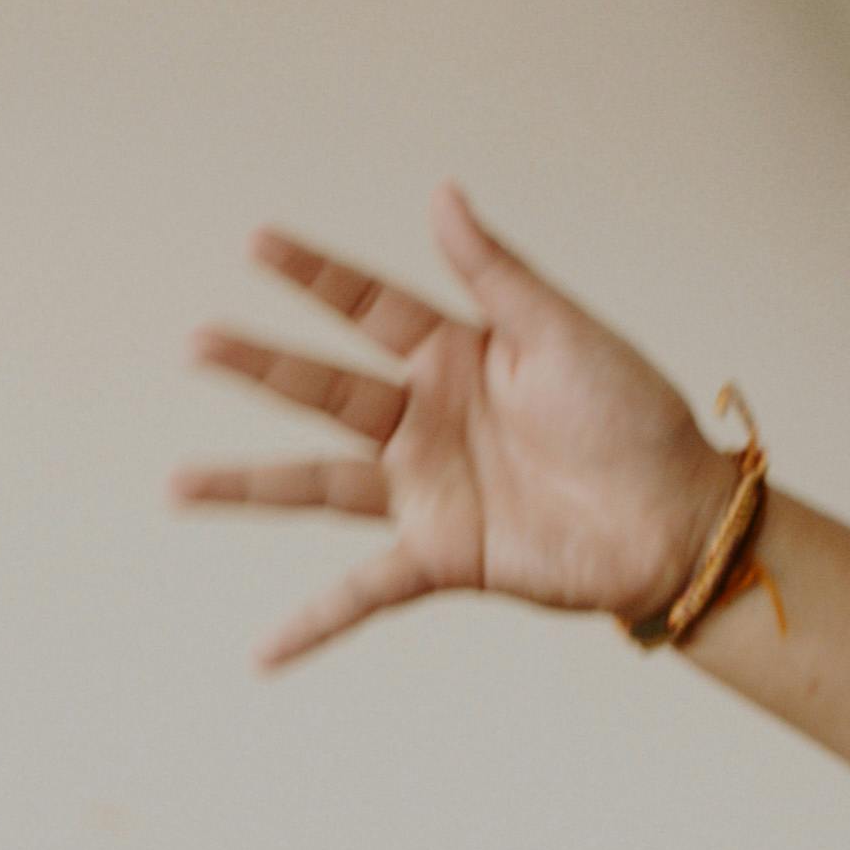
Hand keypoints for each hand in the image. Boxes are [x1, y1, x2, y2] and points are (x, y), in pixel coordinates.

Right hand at [175, 185, 738, 666]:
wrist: (672, 515)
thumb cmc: (632, 415)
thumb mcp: (562, 331)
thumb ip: (495, 273)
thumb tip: (440, 196)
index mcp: (457, 354)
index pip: (369, 307)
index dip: (315, 277)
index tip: (256, 242)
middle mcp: (426, 420)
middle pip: (324, 389)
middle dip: (261, 367)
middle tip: (196, 344)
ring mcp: (424, 490)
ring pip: (317, 484)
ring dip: (247, 486)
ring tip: (176, 484)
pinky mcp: (439, 557)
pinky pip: (363, 593)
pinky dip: (315, 625)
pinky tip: (263, 654)